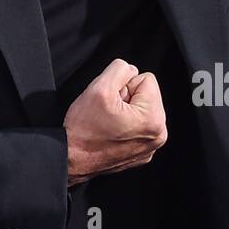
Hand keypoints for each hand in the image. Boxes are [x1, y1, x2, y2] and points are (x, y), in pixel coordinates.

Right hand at [62, 58, 166, 185]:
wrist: (71, 159)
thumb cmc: (83, 130)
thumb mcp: (99, 87)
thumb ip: (120, 69)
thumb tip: (130, 70)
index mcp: (153, 119)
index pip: (147, 79)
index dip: (124, 85)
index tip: (112, 101)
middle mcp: (158, 135)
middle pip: (146, 95)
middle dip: (126, 98)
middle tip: (109, 112)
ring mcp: (150, 146)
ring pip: (141, 110)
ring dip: (125, 111)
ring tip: (109, 122)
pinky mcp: (141, 153)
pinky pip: (137, 127)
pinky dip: (125, 126)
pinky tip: (111, 132)